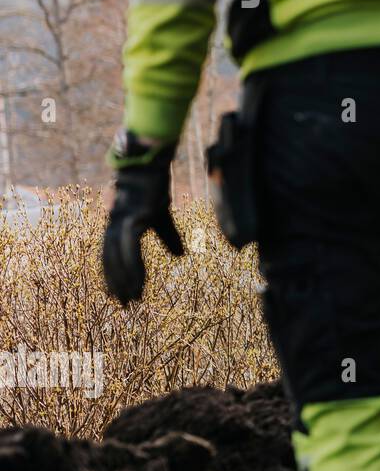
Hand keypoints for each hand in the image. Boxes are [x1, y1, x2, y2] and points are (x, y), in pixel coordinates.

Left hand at [102, 129, 184, 303]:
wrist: (150, 165)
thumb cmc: (155, 188)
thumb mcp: (162, 217)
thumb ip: (167, 237)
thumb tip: (179, 257)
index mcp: (116, 225)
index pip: (109, 256)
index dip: (113, 276)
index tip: (118, 296)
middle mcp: (113, 225)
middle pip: (109, 261)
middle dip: (116, 284)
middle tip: (124, 305)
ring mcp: (121, 222)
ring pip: (117, 259)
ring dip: (124, 281)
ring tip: (132, 298)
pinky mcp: (132, 219)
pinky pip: (129, 249)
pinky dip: (133, 267)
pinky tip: (139, 280)